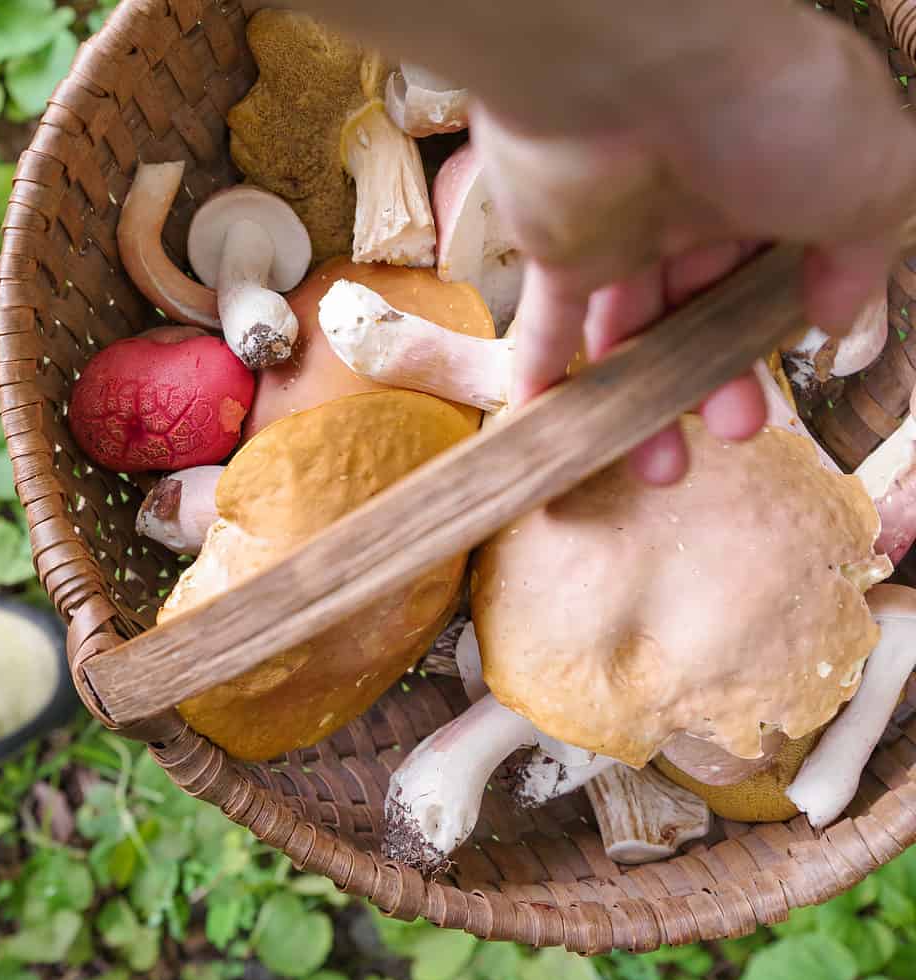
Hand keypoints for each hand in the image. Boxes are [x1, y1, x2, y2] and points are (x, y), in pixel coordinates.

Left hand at [472, 7, 915, 482]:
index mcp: (781, 173)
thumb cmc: (767, 110)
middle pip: (709, 311)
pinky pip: (550, 323)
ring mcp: (625, 224)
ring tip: (657, 468)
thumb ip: (868, 247)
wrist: (625, 72)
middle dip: (719, 382)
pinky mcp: (557, 246)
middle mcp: (701, 199)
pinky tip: (550, 426)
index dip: (792, 321)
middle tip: (731, 431)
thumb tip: (837, 313)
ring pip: (637, 331)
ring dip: (643, 402)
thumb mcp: (873, 174)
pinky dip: (546, 375)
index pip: (787, 265)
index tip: (800, 361)